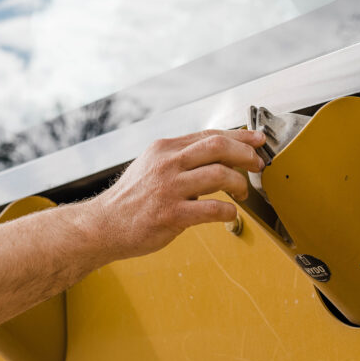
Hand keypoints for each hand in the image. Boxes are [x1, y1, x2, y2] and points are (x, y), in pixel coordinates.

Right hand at [84, 128, 265, 259]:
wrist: (102, 226)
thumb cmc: (130, 199)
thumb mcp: (150, 166)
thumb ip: (178, 158)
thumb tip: (216, 153)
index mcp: (163, 149)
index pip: (210, 135)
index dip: (240, 137)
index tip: (257, 141)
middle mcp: (166, 164)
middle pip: (219, 147)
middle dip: (246, 155)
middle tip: (257, 166)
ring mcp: (168, 188)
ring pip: (220, 175)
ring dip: (240, 184)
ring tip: (241, 193)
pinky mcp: (171, 214)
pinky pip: (214, 209)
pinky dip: (229, 211)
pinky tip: (229, 214)